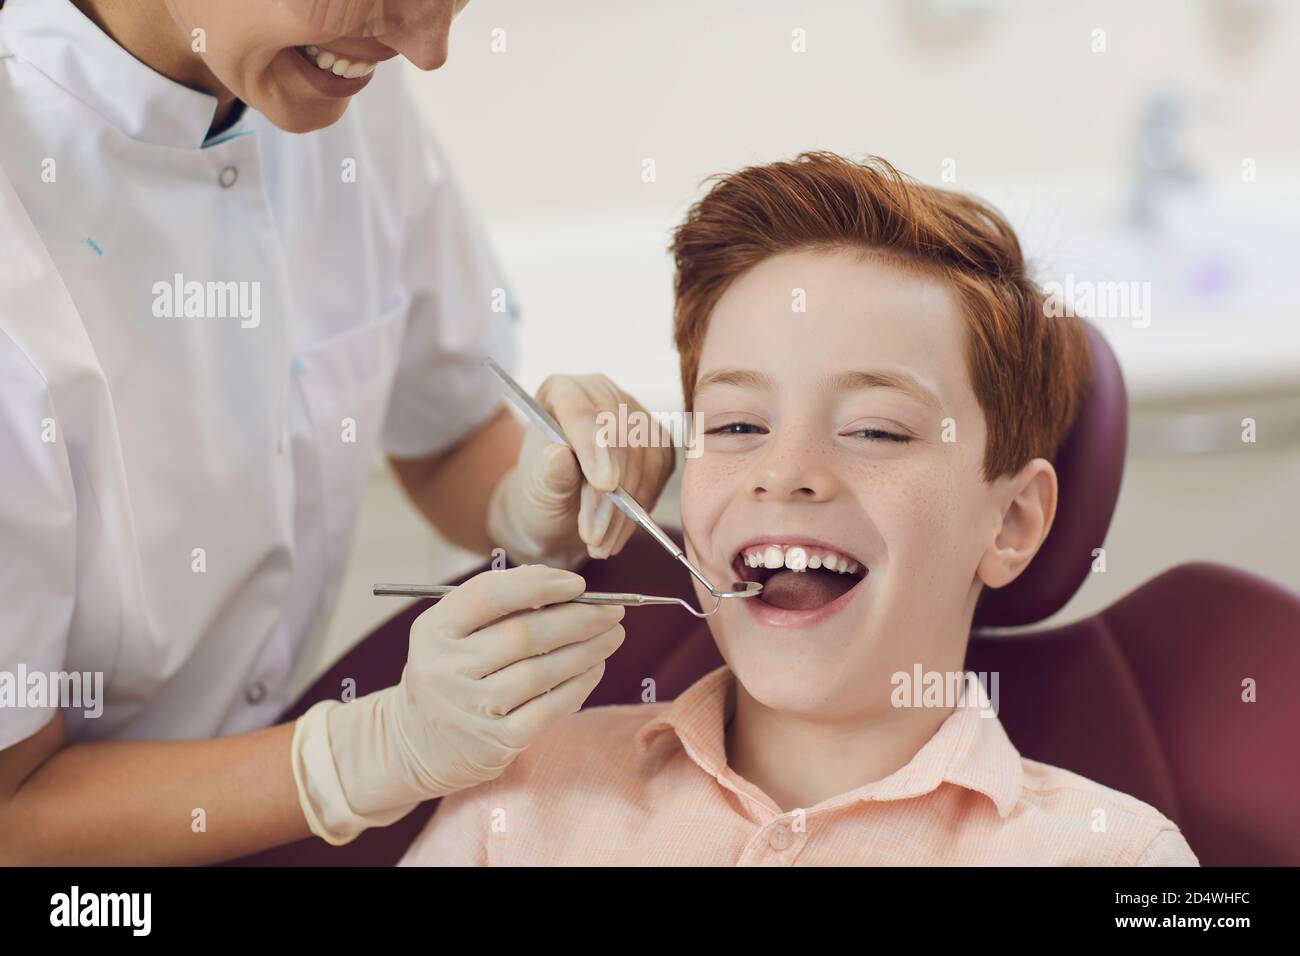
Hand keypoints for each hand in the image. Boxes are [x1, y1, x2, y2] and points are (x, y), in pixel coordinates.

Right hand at [291, 565, 624, 843]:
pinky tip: (595, 668)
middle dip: (580, 619)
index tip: (578, 584)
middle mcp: (447, 668)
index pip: (491, 595)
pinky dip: (579, 685)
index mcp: (435, 629)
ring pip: (543, 671)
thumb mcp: (452, 631)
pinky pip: (549, 708)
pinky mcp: (495, 742)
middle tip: (613, 611)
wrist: (415, 744)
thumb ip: (498, 603)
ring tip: (612, 636)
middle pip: (526, 634)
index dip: (540, 585)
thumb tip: (563, 583)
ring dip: (587, 650)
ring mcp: (471, 709)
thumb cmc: (449, 673)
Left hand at [486, 374, 675, 565]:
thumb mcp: (536, 490)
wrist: (562, 509)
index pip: (581, 411)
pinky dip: (642, 507)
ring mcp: (634, 416)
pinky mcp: (657, 442)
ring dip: (627, 509)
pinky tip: (619, 530)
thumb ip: (549, 474)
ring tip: (601, 543)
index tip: (603, 484)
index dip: (595, 446)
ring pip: (644, 457)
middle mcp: (602, 395)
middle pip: (620, 436)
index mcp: (563, 391)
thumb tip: (559, 457)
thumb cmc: (542, 493)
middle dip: (611, 493)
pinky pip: (660, 472)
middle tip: (593, 536)